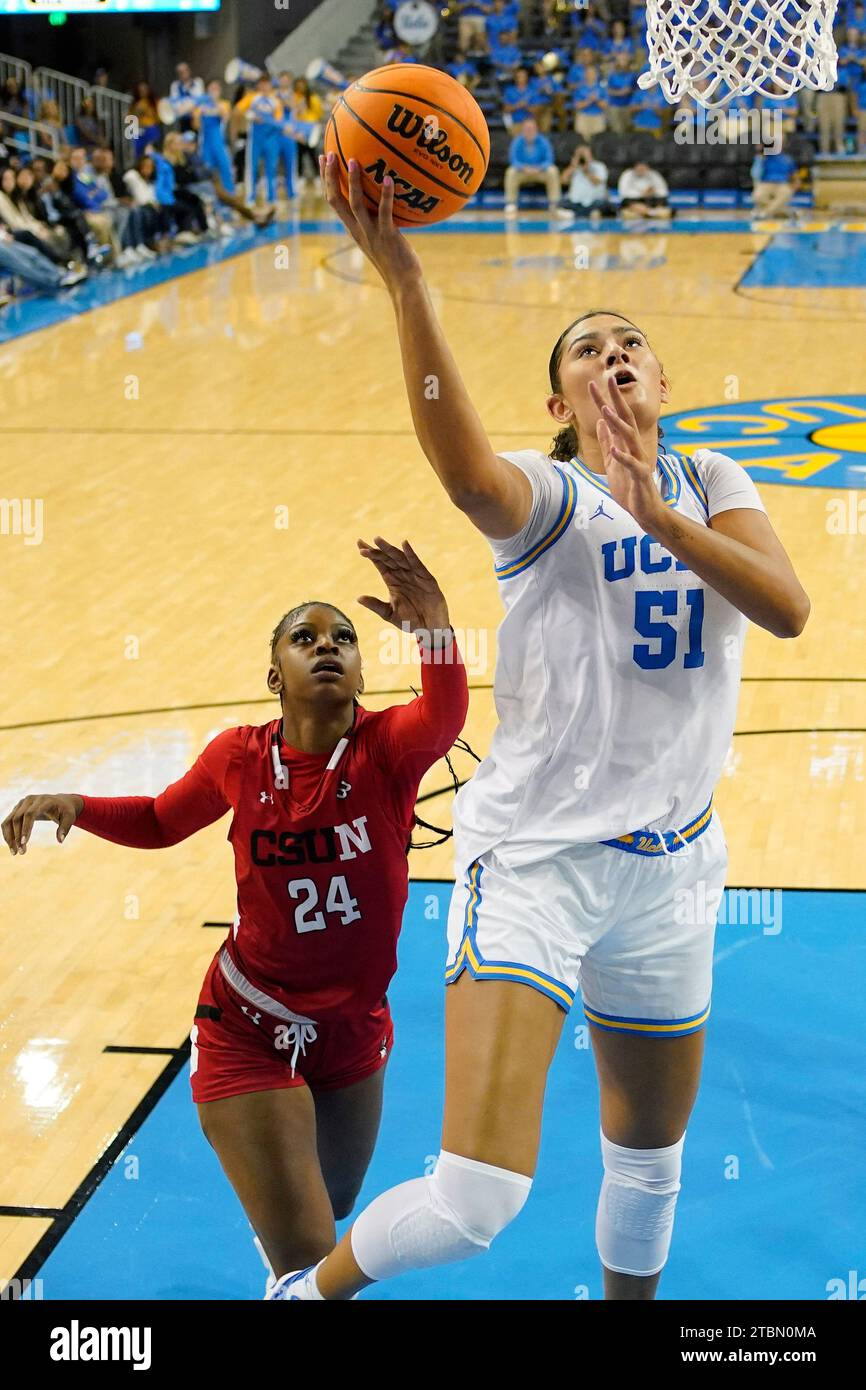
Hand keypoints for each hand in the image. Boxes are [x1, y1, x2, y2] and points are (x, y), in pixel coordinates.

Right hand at [2, 793, 83, 855]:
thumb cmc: (65, 810)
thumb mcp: (70, 817)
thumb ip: (65, 827)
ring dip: (9, 837)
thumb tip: (60, 840)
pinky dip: (8, 834)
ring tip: (15, 852)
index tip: (24, 842)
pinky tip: (12, 845)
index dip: (25, 828)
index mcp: (43, 801)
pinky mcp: (17, 808)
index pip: (30, 814)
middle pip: (17, 818)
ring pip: (9, 820)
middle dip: (17, 836)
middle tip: (20, 852)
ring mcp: (22, 803)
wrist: (61, 802)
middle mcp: (29, 800)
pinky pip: (8, 821)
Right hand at [319, 151, 423, 290]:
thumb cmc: (396, 259)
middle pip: (336, 200)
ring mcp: (371, 233)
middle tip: (329, 154)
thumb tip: (385, 194)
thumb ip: (377, 218)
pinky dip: (386, 195)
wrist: (403, 282)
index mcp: (353, 229)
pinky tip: (388, 178)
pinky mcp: (387, 236)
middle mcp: (358, 230)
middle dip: (330, 177)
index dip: (326, 180)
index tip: (324, 158)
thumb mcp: (381, 236)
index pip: (333, 201)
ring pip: (356, 204)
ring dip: (353, 182)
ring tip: (353, 160)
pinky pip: (384, 212)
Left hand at [357, 537, 449, 637]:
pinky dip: (411, 554)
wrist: (430, 630)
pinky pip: (418, 565)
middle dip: (377, 551)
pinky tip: (404, 544)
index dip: (371, 555)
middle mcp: (403, 576)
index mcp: (393, 582)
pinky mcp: (427, 579)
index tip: (359, 545)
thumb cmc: (411, 622)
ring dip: (389, 549)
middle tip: (364, 543)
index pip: (380, 564)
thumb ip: (376, 605)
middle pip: (388, 559)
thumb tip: (358, 598)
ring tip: (378, 540)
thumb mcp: (389, 614)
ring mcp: (415, 576)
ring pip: (400, 559)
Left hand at [589, 378, 661, 528]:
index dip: (604, 400)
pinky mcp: (640, 476)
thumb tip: (599, 423)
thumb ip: (606, 442)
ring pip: (629, 437)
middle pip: (625, 418)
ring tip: (605, 410)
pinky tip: (614, 449)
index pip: (614, 416)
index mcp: (625, 443)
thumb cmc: (629, 486)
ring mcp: (638, 460)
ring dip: (617, 423)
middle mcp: (634, 447)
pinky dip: (622, 457)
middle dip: (616, 399)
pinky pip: (631, 464)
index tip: (593, 383)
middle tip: (609, 379)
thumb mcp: (612, 462)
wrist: (644, 510)